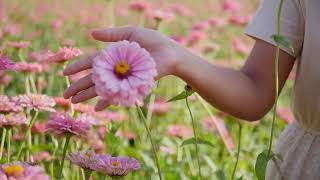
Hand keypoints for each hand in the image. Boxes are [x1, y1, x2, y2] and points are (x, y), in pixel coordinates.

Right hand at [63, 26, 184, 110]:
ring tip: (75, 103)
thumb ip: (112, 34)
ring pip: (101, 89)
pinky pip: (118, 96)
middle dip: (78, 87)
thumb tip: (91, 33)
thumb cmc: (152, 42)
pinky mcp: (131, 87)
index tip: (64, 73)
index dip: (77, 67)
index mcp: (113, 56)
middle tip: (65, 96)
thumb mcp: (130, 33)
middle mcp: (116, 70)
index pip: (90, 62)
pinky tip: (98, 109)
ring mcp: (123, 80)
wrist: (170, 53)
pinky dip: (108, 102)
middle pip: (93, 79)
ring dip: (88, 96)